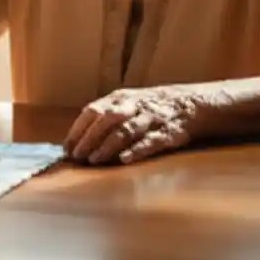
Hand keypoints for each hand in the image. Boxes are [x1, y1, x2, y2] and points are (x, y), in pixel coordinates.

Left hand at [63, 87, 204, 164]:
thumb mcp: (127, 103)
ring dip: (108, 145)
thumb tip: (77, 139)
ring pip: (126, 130)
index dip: (78, 130)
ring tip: (94, 160)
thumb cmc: (151, 107)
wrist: (193, 103)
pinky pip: (151, 142)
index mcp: (120, 98)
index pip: (93, 111)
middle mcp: (134, 106)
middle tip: (77, 156)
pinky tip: (124, 159)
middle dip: (89, 138)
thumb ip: (105, 117)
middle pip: (107, 119)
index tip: (67, 148)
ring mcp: (152, 119)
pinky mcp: (169, 133)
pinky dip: (137, 150)